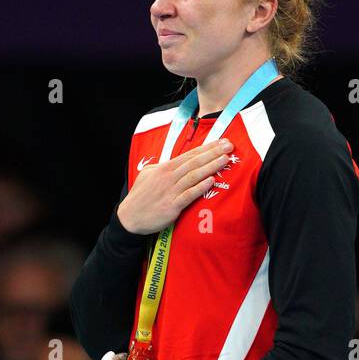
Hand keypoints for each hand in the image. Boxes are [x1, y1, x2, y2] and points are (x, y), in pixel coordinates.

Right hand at [117, 140, 233, 235]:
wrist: (129, 217)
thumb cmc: (140, 197)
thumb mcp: (147, 175)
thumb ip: (162, 168)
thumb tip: (174, 163)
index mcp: (164, 168)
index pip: (189, 155)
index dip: (206, 148)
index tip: (221, 142)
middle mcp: (169, 177)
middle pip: (194, 162)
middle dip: (213, 153)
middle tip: (229, 146)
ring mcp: (170, 191)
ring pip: (194, 176)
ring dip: (211, 166)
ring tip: (225, 159)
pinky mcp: (171, 206)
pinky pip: (188, 195)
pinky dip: (200, 187)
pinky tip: (211, 181)